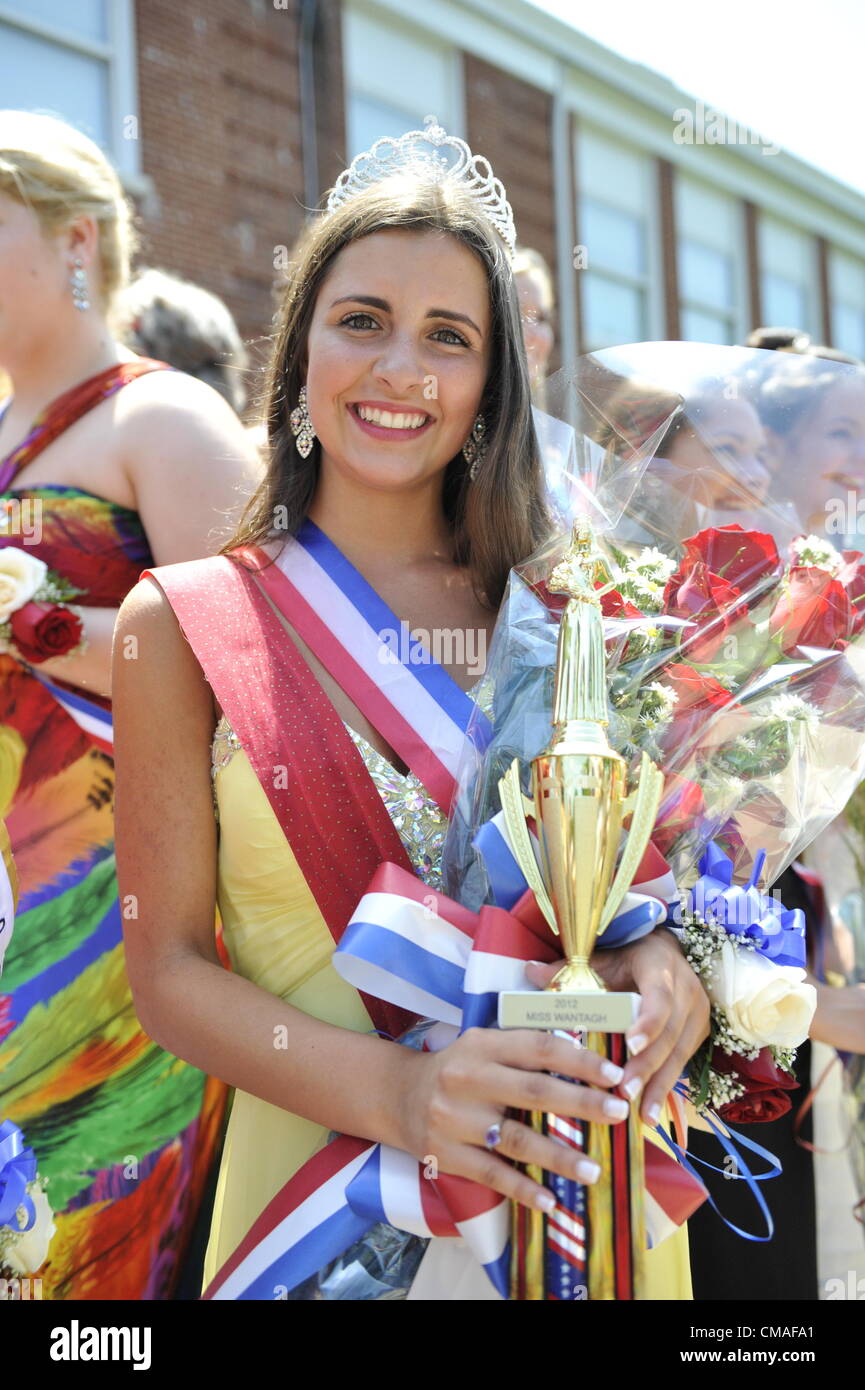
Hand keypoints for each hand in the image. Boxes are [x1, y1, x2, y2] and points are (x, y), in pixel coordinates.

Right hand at [398, 1027, 630, 1212]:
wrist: (397, 1096)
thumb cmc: (456, 1070)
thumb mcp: (482, 1046)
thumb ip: (523, 1051)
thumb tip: (586, 1061)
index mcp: (482, 1045)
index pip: (538, 1048)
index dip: (578, 1061)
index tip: (614, 1074)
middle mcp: (467, 1078)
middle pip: (534, 1092)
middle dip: (581, 1103)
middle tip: (618, 1113)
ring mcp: (454, 1118)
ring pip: (516, 1139)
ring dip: (559, 1156)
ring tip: (593, 1169)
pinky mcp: (446, 1153)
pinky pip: (491, 1174)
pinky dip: (523, 1189)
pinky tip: (551, 1201)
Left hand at [527, 927, 709, 1124]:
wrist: (665, 954)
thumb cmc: (628, 957)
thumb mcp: (602, 958)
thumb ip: (569, 969)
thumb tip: (530, 971)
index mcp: (660, 967)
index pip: (659, 997)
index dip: (648, 1022)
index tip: (631, 1045)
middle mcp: (686, 990)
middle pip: (669, 1033)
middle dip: (648, 1065)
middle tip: (625, 1091)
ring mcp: (697, 1014)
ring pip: (679, 1053)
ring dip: (659, 1085)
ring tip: (640, 1114)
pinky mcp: (698, 1033)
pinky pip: (682, 1063)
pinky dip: (665, 1087)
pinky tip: (649, 1113)